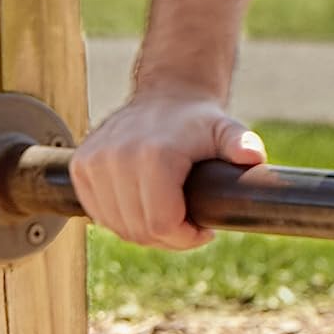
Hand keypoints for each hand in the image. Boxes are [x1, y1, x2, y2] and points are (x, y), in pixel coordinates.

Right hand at [70, 89, 266, 250]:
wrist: (165, 96)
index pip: (162, 224)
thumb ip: (241, 143)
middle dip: (169, 237)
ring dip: (144, 231)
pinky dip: (121, 220)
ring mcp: (93, 162)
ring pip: (117, 227)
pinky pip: (99, 215)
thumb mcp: (227, 130)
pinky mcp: (79, 167)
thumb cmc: (200, 121)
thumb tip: (253, 156)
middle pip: (139, 230)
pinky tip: (143, 207)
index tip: (204, 229)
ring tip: (169, 214)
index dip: (186, 237)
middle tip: (189, 224)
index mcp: (153, 155)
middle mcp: (116, 158)